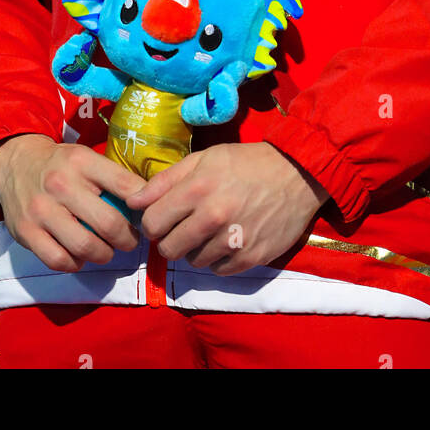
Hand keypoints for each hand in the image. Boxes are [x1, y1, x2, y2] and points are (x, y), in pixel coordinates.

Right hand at [0, 134, 146, 272]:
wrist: (14, 163)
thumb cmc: (60, 164)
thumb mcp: (86, 158)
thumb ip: (113, 178)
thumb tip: (148, 202)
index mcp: (82, 161)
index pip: (125, 185)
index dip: (143, 206)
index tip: (147, 215)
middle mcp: (61, 184)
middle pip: (109, 223)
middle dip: (127, 239)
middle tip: (130, 241)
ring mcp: (41, 210)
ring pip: (85, 246)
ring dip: (104, 255)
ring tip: (106, 250)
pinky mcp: (26, 232)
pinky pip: (59, 260)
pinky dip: (75, 263)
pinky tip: (79, 256)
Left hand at [124, 142, 328, 274]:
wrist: (296, 174)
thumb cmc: (246, 162)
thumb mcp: (204, 158)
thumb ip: (165, 180)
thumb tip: (132, 201)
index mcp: (197, 189)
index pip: (151, 223)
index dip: (152, 222)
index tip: (163, 218)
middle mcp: (212, 217)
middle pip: (168, 248)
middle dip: (170, 239)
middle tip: (184, 227)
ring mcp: (232, 241)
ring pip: (193, 261)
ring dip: (196, 249)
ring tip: (211, 230)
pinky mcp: (250, 258)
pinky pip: (217, 270)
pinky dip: (218, 258)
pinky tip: (228, 239)